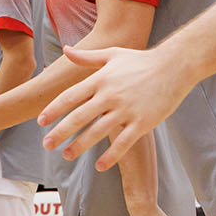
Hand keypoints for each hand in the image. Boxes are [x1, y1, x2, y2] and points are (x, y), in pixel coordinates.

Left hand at [39, 44, 188, 170]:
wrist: (175, 66)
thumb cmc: (141, 60)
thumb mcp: (112, 55)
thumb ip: (87, 57)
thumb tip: (65, 49)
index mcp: (100, 79)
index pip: (70, 97)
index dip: (53, 110)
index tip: (40, 122)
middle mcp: (110, 95)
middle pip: (78, 117)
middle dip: (60, 133)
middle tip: (46, 145)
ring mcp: (126, 110)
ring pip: (97, 132)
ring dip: (80, 146)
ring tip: (66, 155)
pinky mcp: (143, 122)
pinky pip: (123, 142)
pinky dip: (110, 156)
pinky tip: (99, 166)